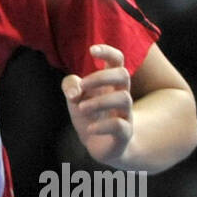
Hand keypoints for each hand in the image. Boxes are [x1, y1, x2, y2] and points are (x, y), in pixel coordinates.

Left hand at [62, 43, 134, 166]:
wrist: (100, 146)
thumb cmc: (89, 115)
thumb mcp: (74, 97)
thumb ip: (70, 86)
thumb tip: (75, 91)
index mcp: (110, 83)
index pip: (117, 60)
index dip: (107, 51)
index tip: (91, 50)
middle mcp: (121, 95)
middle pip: (123, 75)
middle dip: (101, 76)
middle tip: (83, 86)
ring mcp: (125, 114)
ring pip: (124, 98)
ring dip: (99, 101)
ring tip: (82, 108)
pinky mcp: (124, 134)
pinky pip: (120, 126)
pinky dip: (103, 126)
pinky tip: (90, 129)